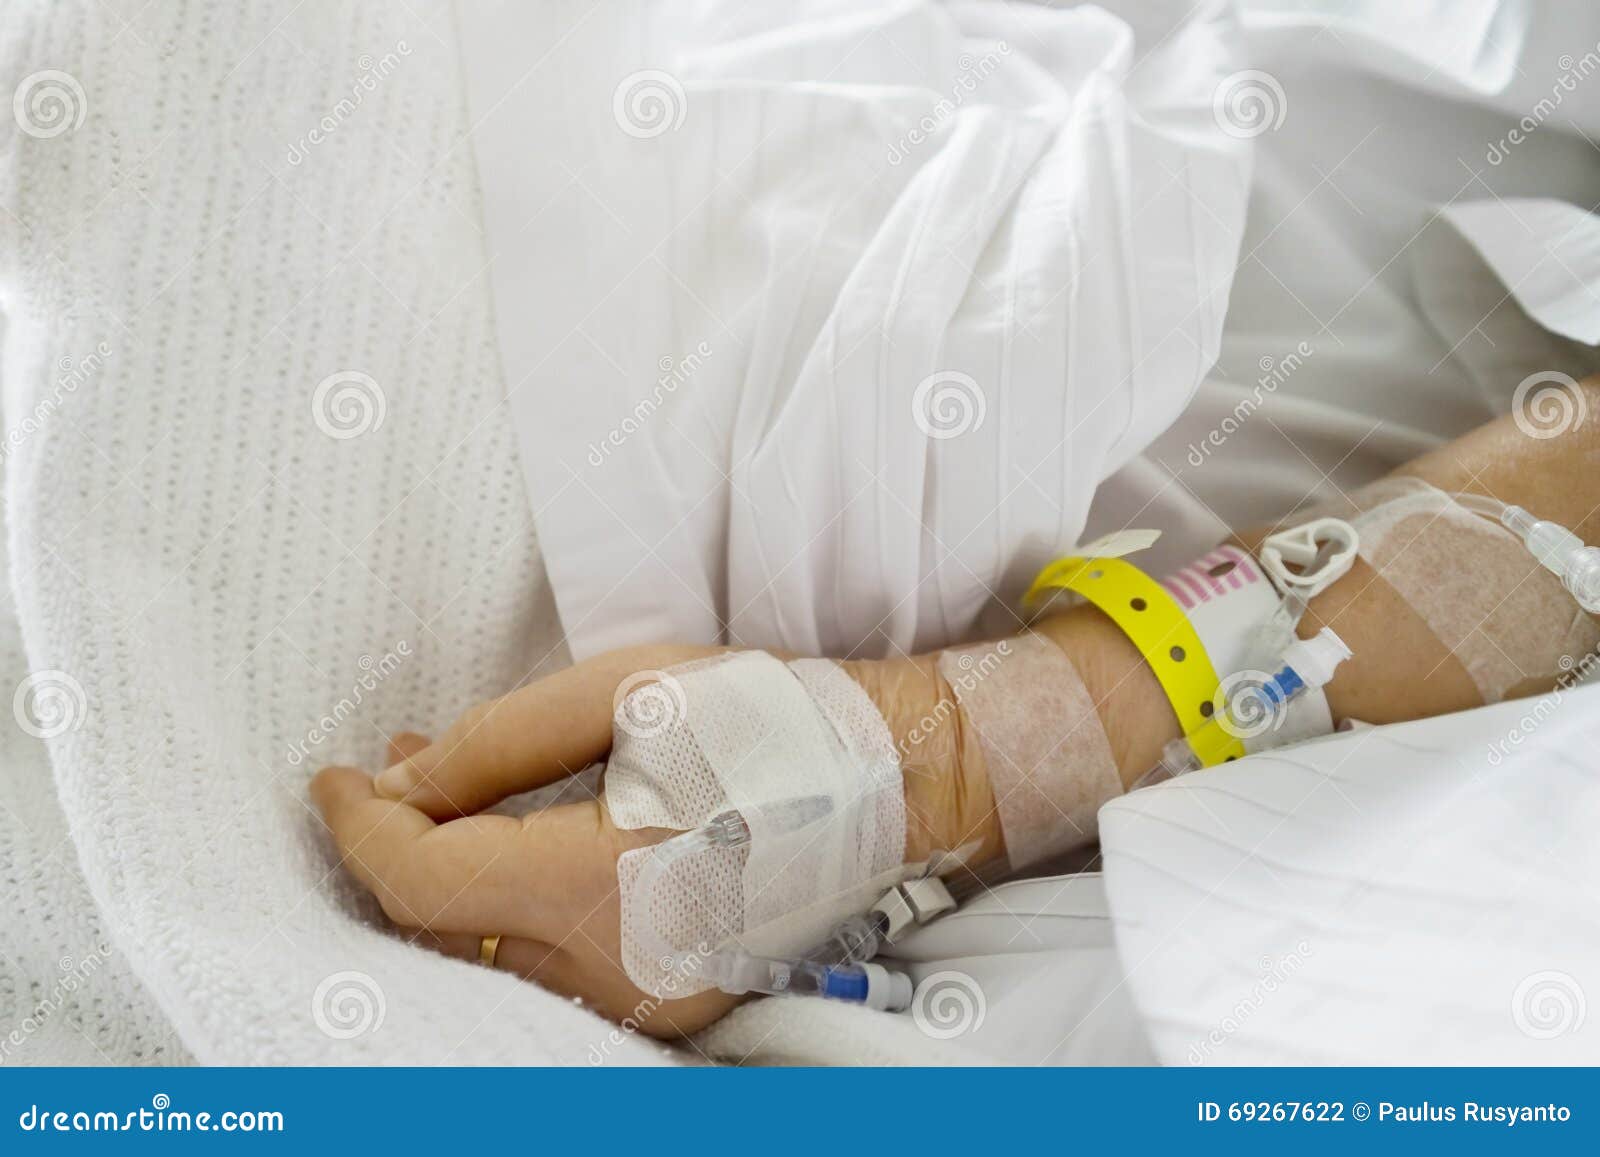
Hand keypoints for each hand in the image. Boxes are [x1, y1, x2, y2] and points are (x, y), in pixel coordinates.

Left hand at [310, 643, 1004, 1036]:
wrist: (889, 779)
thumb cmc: (767, 717)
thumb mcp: (627, 691)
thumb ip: (497, 744)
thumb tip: (400, 786)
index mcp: (605, 880)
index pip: (426, 880)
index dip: (362, 828)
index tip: (333, 779)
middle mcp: (618, 966)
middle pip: (444, 932)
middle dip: (397, 851)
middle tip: (390, 774)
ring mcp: (645, 1000)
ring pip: (488, 960)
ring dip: (446, 886)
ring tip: (444, 801)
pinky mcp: (666, 1004)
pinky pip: (546, 972)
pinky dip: (505, 918)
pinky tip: (507, 850)